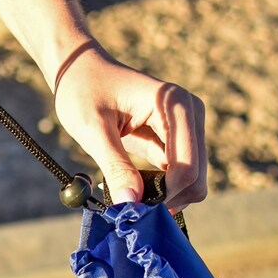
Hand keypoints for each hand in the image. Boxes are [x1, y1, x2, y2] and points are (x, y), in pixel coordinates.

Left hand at [53, 43, 206, 211]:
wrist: (80, 71)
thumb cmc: (83, 92)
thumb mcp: (92, 130)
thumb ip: (115, 166)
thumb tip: (132, 204)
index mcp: (173, 104)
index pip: (186, 165)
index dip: (164, 194)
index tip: (131, 206)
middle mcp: (190, 113)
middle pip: (196, 177)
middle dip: (167, 198)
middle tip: (130, 206)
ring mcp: (187, 127)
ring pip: (191, 180)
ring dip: (164, 195)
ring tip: (128, 195)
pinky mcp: (176, 139)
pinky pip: (178, 175)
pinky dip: (159, 188)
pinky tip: (132, 187)